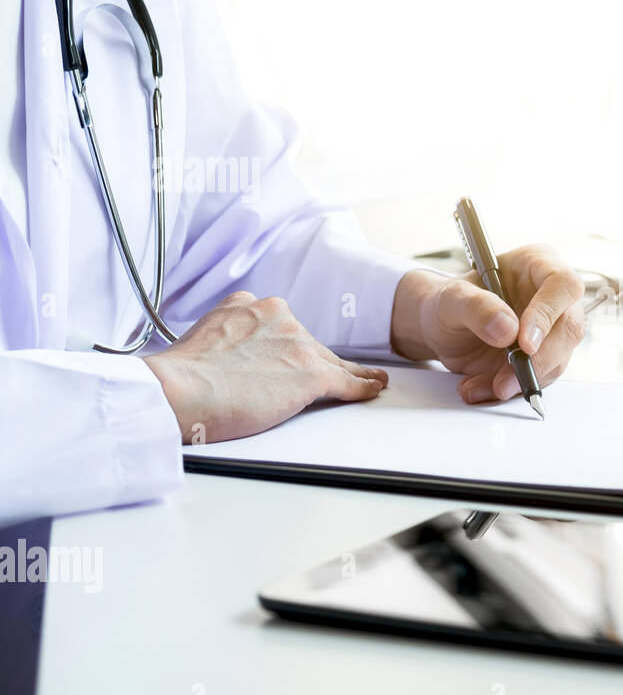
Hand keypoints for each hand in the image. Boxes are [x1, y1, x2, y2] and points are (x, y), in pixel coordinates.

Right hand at [144, 292, 388, 443]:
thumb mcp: (203, 335)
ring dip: (349, 373)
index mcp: (249, 304)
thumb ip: (227, 336)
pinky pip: (345, 381)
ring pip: (330, 361)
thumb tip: (230, 357)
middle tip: (329, 376)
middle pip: (309, 343)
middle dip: (316, 361)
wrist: (179, 390)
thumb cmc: (180, 376)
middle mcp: (278, 317)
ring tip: (369, 379)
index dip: (289, 345)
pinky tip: (372, 388)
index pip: (281, 326)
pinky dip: (362, 386)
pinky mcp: (311, 374)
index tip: (292, 354)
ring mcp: (297, 345)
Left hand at [390, 244, 585, 403]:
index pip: (562, 284)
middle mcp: (552, 297)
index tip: (524, 343)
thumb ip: (476, 307)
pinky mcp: (544, 358)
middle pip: (569, 328)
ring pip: (558, 360)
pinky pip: (540, 379)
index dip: (548, 314)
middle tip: (504, 380)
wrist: (442, 329)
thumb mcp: (451, 298)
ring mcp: (552, 330)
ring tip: (481, 384)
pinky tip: (483, 386)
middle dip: (538, 361)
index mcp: (537, 265)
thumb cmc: (449, 302)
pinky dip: (512, 388)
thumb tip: (508, 329)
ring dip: (521, 379)